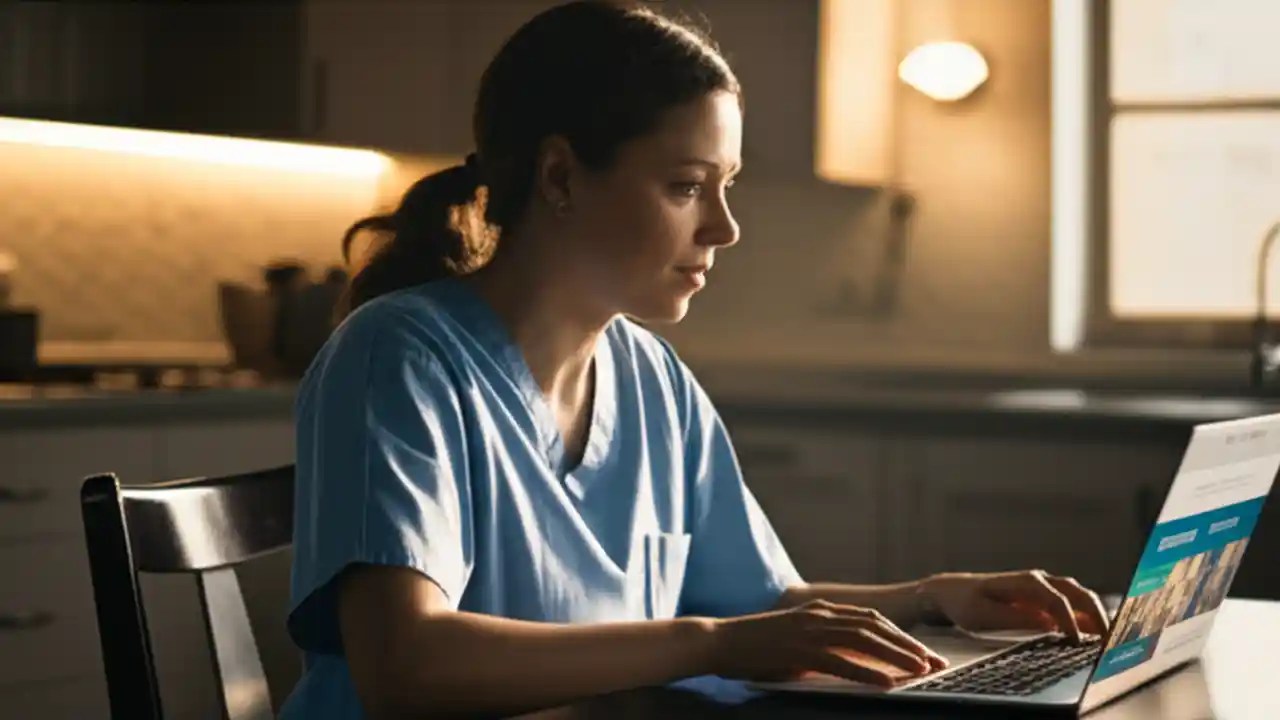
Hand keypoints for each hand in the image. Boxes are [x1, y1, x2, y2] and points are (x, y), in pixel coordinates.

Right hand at [706, 599, 948, 686]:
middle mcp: (821, 614)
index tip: (924, 652)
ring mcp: (810, 630)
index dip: (901, 635)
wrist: (720, 641)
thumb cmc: (757, 646)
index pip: (871, 619)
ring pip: (865, 640)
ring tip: (920, 672)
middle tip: (935, 663)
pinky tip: (886, 684)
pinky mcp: (800, 649)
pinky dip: (867, 672)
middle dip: (908, 645)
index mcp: (821, 610)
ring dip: (896, 656)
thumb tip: (858, 664)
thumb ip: (826, 647)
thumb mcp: (798, 642)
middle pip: (876, 627)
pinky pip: (841, 661)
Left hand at [921, 570, 1109, 642]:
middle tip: (1110, 637)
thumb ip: (1016, 619)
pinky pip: (1069, 604)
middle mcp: (1038, 580)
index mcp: (1024, 582)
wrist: (952, 592)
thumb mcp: (984, 615)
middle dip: (1096, 613)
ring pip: (1077, 595)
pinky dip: (1085, 616)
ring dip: (1094, 613)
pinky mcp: (1041, 598)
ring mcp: (1041, 587)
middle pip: (1076, 592)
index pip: (1056, 599)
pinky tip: (1095, 632)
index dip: (1069, 620)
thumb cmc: (965, 603)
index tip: (1076, 641)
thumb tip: (1048, 624)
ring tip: (1110, 635)